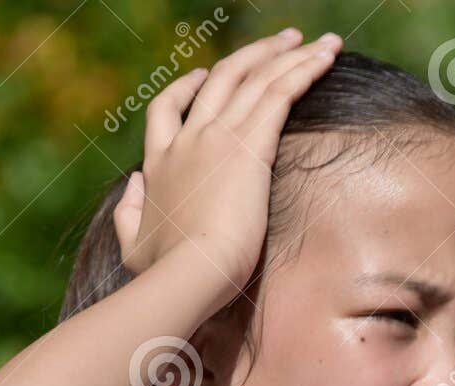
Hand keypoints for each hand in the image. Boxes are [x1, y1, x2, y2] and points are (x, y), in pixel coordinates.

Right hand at [113, 28, 342, 305]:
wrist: (187, 274)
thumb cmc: (163, 273)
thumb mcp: (132, 245)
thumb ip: (127, 212)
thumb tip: (132, 183)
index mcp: (160, 163)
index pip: (167, 108)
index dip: (185, 87)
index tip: (200, 76)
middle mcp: (188, 139)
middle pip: (220, 78)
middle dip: (253, 55)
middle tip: (281, 42)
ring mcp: (217, 138)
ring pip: (255, 77)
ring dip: (288, 54)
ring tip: (318, 41)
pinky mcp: (249, 146)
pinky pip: (280, 92)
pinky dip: (305, 69)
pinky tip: (327, 56)